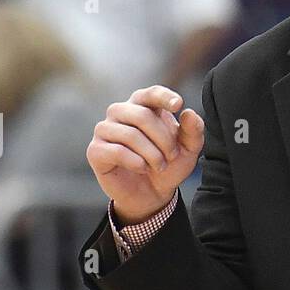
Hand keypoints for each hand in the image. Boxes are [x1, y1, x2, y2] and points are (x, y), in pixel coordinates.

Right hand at [86, 85, 204, 223]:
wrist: (152, 195)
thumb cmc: (168, 166)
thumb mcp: (188, 150)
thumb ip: (193, 131)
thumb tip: (188, 113)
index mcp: (142, 106)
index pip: (150, 93)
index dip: (163, 97)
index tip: (178, 105)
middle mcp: (120, 112)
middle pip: (142, 115)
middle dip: (163, 139)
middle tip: (172, 155)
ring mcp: (105, 130)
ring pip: (130, 134)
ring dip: (152, 154)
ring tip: (160, 166)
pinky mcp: (96, 150)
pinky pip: (117, 151)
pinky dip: (136, 162)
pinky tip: (142, 168)